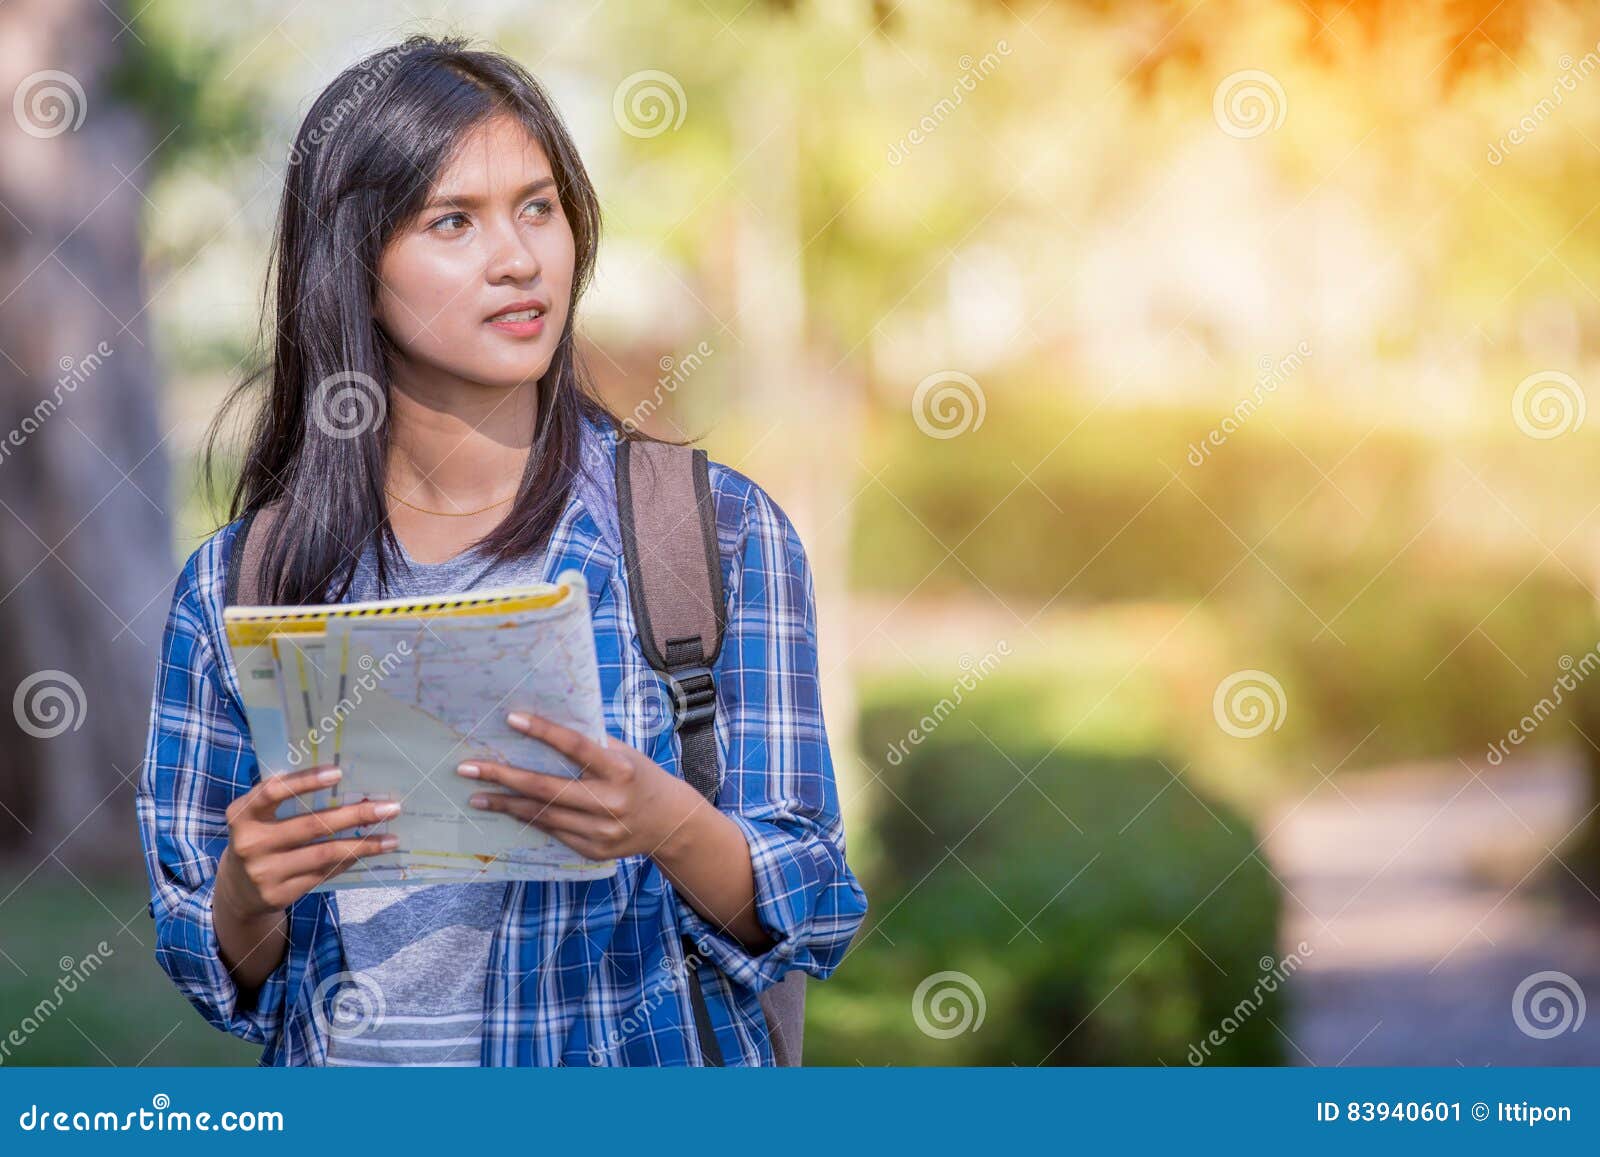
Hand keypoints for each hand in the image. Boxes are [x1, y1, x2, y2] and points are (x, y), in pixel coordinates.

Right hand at [217, 764, 401, 919]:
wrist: (236, 890)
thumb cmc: (259, 838)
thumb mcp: (257, 816)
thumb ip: (285, 799)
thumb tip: (344, 781)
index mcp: (242, 814)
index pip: (274, 792)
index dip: (305, 781)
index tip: (339, 773)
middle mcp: (250, 843)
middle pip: (311, 826)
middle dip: (355, 815)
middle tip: (390, 808)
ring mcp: (264, 872)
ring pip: (324, 854)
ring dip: (363, 845)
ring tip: (391, 839)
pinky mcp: (279, 894)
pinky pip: (323, 873)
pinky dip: (348, 861)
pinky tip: (367, 853)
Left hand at [455, 712, 702, 862]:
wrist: (669, 823)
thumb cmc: (640, 776)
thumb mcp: (624, 754)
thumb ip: (591, 744)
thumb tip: (544, 728)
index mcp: (620, 769)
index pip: (576, 747)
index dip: (544, 732)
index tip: (511, 718)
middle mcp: (610, 801)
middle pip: (547, 788)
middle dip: (503, 777)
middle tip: (468, 768)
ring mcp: (601, 830)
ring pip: (543, 815)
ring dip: (507, 804)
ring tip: (477, 796)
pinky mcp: (594, 850)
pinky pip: (553, 832)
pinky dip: (529, 820)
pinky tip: (509, 811)